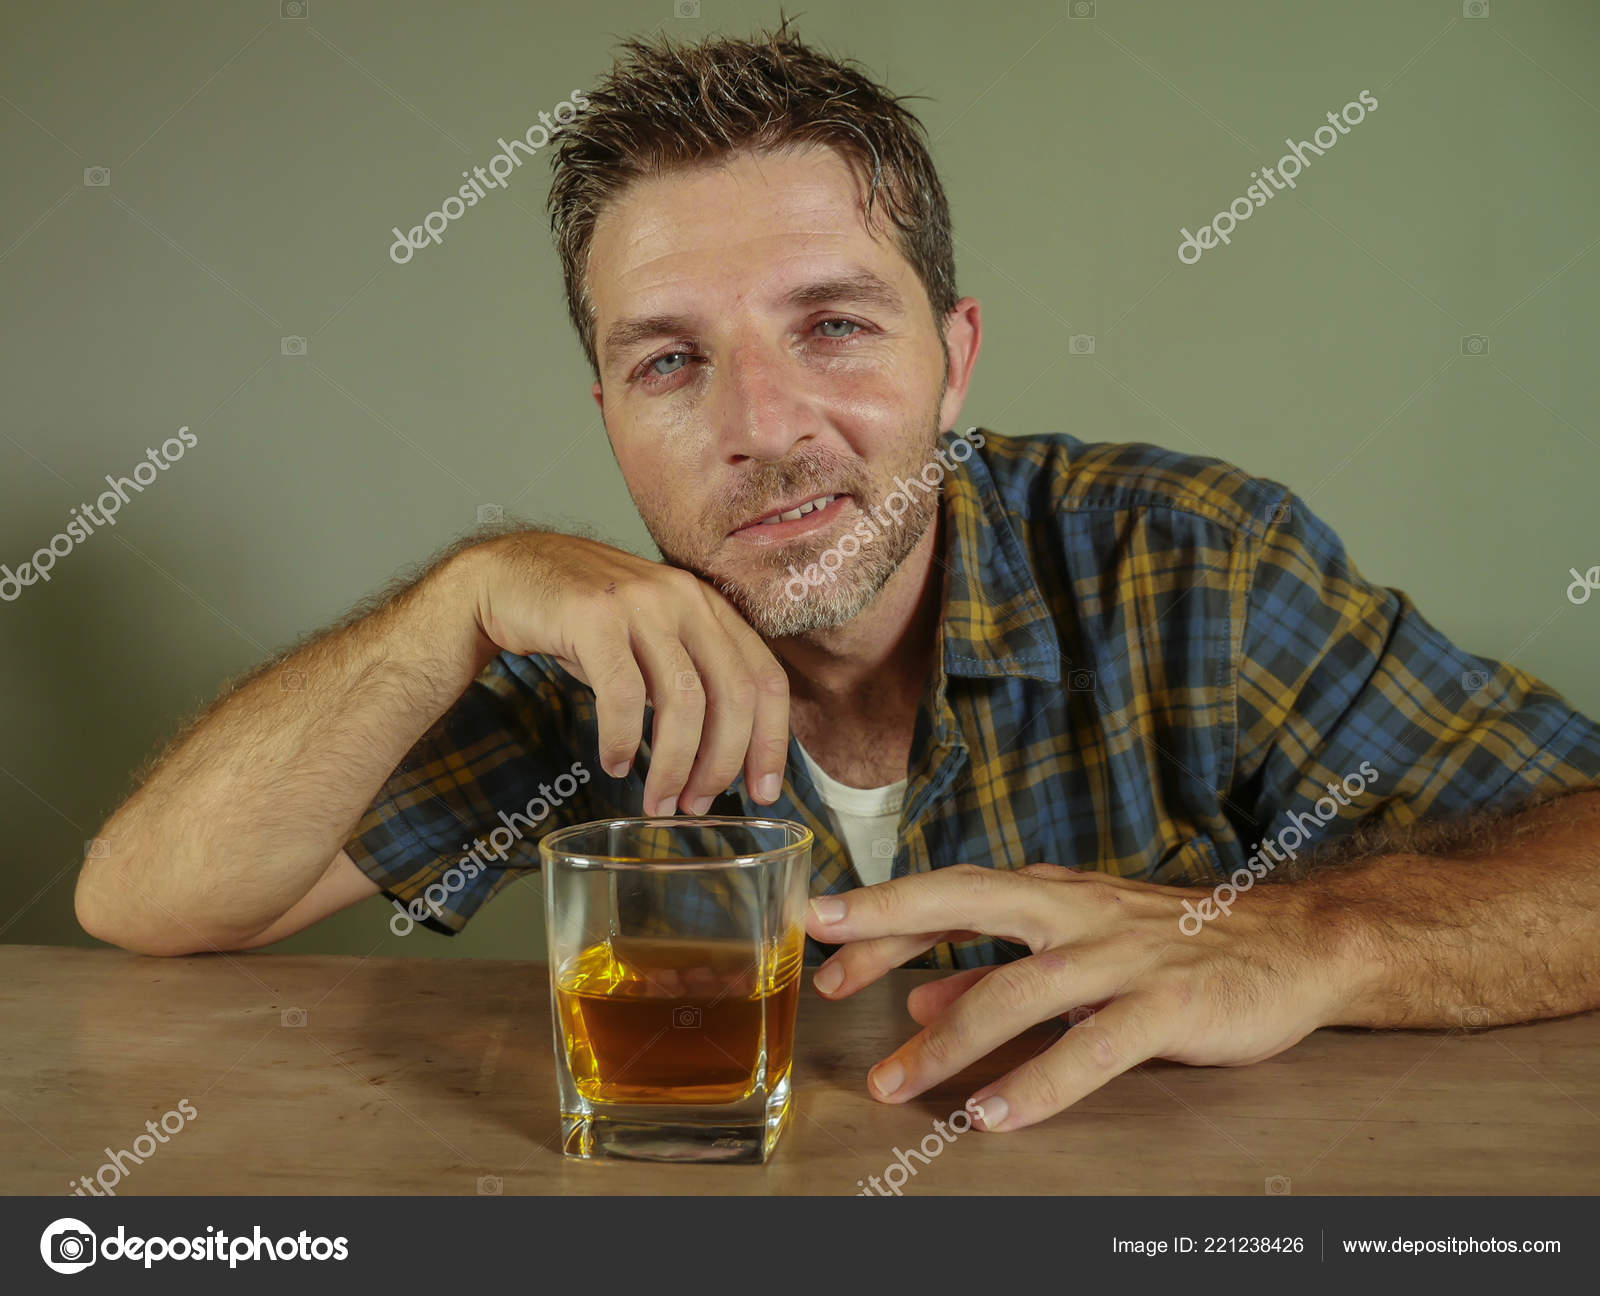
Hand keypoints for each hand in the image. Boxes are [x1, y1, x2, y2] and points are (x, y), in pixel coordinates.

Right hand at [457, 533, 789, 816]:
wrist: (508, 573)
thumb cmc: (586, 622)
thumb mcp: (652, 642)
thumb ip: (692, 680)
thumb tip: (725, 756)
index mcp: (710, 605)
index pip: (766, 678)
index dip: (772, 741)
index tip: (764, 791)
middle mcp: (685, 597)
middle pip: (733, 695)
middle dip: (722, 763)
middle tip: (700, 806)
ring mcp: (641, 602)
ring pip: (683, 701)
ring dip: (674, 765)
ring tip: (658, 801)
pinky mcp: (594, 615)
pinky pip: (623, 695)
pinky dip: (622, 740)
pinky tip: (614, 763)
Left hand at [805, 862, 1358, 1131]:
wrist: (1295, 943)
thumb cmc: (1175, 945)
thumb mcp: (1078, 947)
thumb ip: (995, 973)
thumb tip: (917, 997)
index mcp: (1049, 894)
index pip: (950, 894)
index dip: (883, 914)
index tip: (819, 933)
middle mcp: (1075, 911)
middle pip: (968, 902)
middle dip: (890, 924)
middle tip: (825, 962)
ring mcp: (1122, 953)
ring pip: (1022, 988)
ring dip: (951, 1040)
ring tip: (898, 1086)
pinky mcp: (1169, 1001)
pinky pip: (1093, 1046)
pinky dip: (1039, 1082)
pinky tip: (993, 1115)